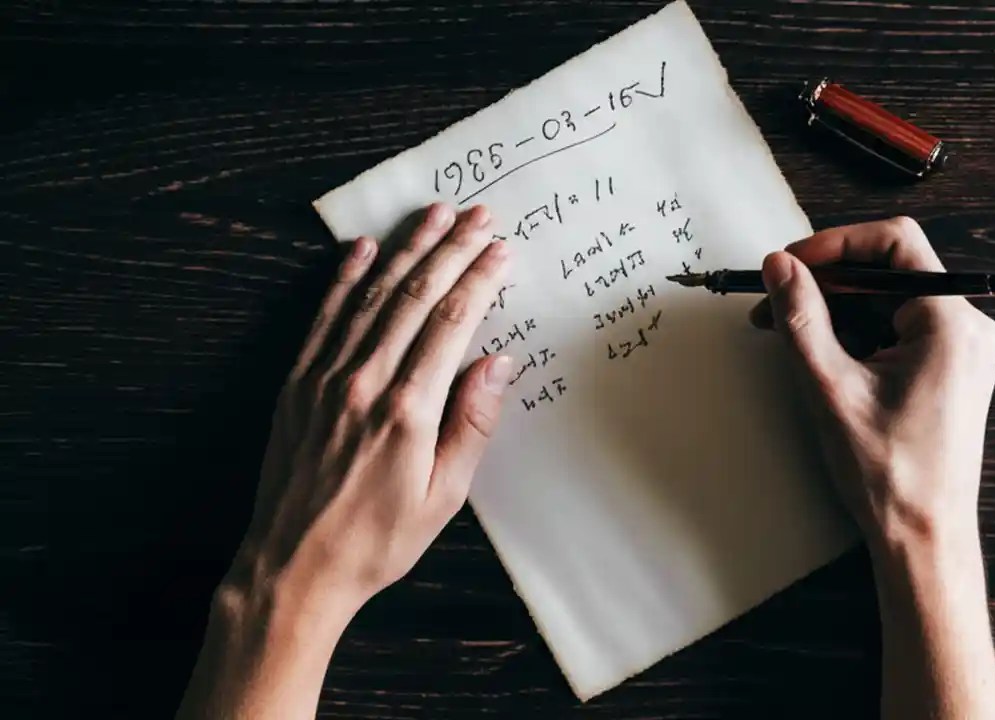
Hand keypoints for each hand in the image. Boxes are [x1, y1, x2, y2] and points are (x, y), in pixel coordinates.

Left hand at [227, 202, 512, 620]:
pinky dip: (344, 278)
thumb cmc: (377, 541)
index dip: (479, 280)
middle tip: (478, 214)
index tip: (501, 249)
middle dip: (450, 249)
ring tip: (433, 213)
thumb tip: (498, 364)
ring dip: (405, 249)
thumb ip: (471, 425)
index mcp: (407, 410)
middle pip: (415, 297)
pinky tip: (361, 248)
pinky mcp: (297, 383)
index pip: (451, 324)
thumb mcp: (442, 497)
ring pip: (372, 295)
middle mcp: (363, 382)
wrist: (294, 567)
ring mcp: (324, 378)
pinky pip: (324, 317)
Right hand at [751, 217, 994, 557]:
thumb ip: (802, 318)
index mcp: (951, 324)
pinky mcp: (949, 370)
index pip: (896, 243)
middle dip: (826, 282)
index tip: (790, 264)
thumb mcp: (831, 388)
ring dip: (835, 310)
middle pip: (889, 271)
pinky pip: (897, 329)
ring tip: (783, 332)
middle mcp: (968, 328)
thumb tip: (779, 265)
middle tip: (773, 300)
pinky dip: (856, 334)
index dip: (836, 245)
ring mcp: (962, 350)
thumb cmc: (888, 474)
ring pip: (889, 301)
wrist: (925, 537)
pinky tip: (817, 354)